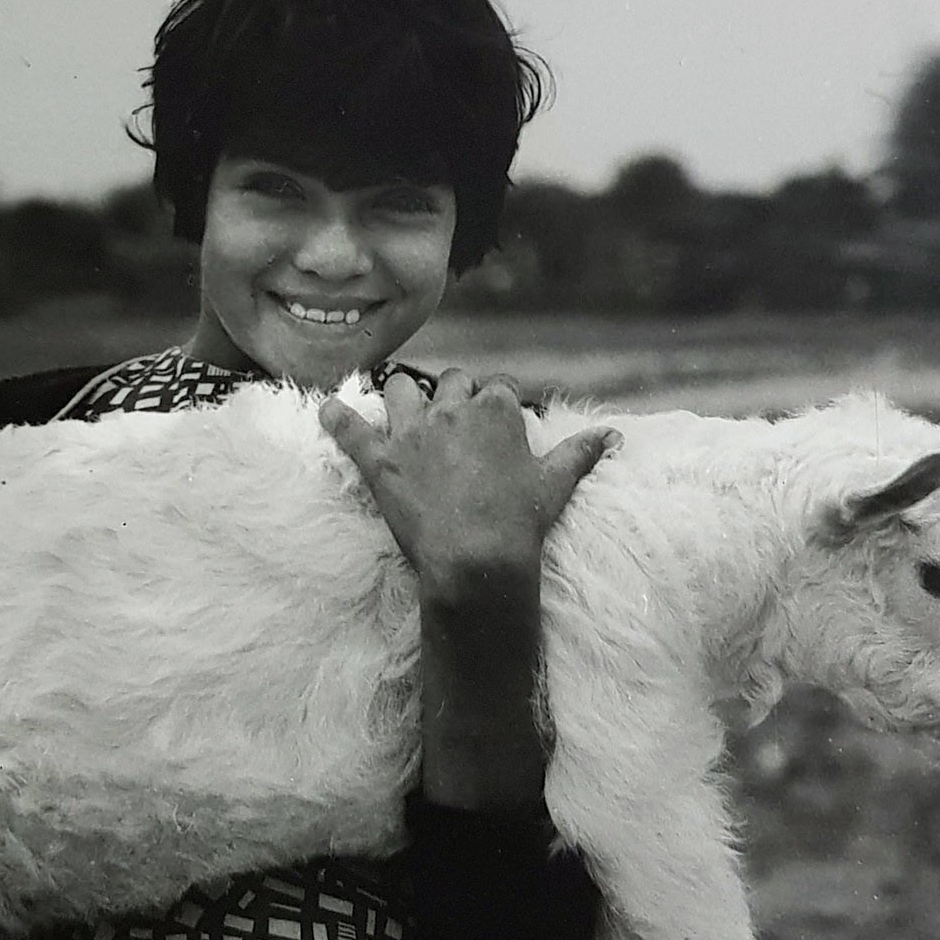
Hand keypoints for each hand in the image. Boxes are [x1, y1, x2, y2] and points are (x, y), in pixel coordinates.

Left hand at [319, 368, 618, 594]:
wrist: (477, 558)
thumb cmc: (520, 522)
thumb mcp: (556, 484)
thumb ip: (580, 452)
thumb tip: (612, 436)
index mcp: (496, 409)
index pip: (496, 387)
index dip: (495, 403)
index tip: (495, 421)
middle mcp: (452, 410)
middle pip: (450, 381)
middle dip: (452, 394)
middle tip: (453, 421)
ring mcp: (412, 432)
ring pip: (400, 389)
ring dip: (401, 395)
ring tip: (401, 409)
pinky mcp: (380, 459)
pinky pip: (350, 428)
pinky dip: (337, 417)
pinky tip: (327, 409)